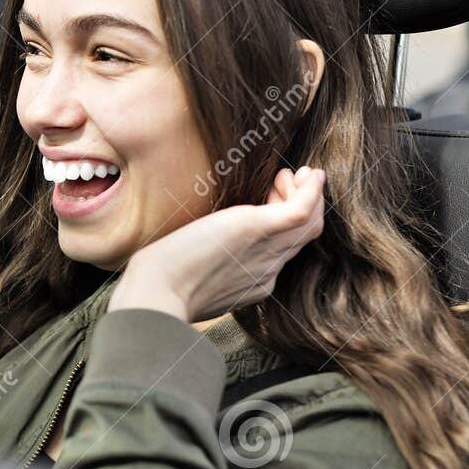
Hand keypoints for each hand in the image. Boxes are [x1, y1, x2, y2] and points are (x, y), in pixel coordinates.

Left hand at [109, 166, 325, 321]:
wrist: (156, 294)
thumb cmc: (159, 284)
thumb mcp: (189, 276)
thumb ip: (204, 264)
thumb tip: (193, 247)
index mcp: (251, 283)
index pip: (282, 252)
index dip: (282, 223)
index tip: (271, 199)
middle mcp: (267, 271)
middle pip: (303, 236)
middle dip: (303, 205)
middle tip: (293, 181)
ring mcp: (267, 253)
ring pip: (309, 223)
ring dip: (307, 193)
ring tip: (296, 174)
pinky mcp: (259, 230)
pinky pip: (303, 209)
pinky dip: (311, 191)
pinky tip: (308, 174)